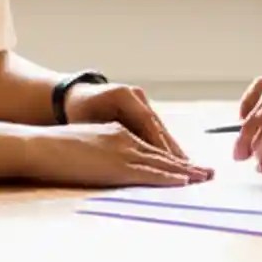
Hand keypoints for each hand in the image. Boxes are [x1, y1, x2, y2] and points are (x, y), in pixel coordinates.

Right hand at [25, 122, 211, 186]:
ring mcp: (122, 151)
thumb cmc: (55, 148)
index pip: (151, 146)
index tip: (189, 166)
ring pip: (160, 163)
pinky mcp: (117, 164)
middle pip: (162, 154)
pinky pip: (148, 172)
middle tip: (208, 173)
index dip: (171, 158)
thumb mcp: (86, 144)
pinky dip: (167, 178)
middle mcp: (125, 138)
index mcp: (118, 132)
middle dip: (186, 165)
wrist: (40, 145)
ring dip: (184, 172)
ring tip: (204, 178)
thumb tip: (110, 164)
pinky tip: (182, 182)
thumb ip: (103, 152)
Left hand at [65, 82, 191, 160]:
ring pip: (159, 129)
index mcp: (123, 95)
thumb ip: (106, 138)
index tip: (169, 161)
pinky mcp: (143, 111)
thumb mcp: (86, 125)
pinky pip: (154, 130)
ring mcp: (142, 101)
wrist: (74, 98)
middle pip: (157, 125)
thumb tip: (124, 156)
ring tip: (187, 165)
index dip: (159, 142)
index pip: (146, 120)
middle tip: (188, 166)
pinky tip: (175, 159)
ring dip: (171, 148)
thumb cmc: (76, 113)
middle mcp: (136, 96)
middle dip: (171, 148)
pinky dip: (163, 145)